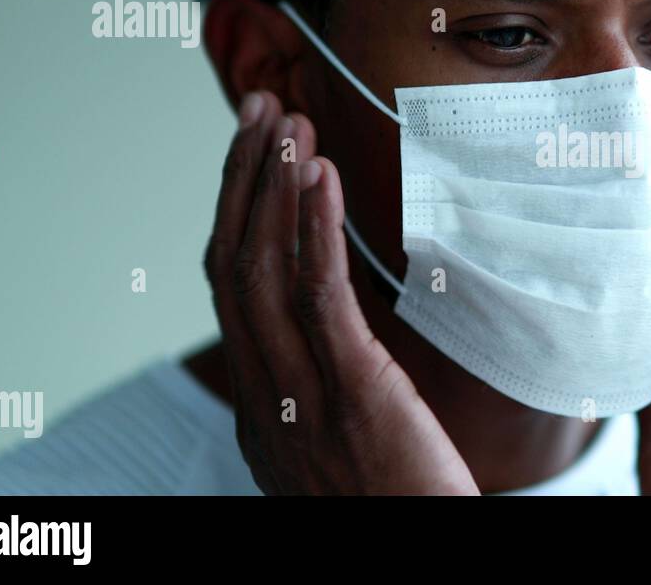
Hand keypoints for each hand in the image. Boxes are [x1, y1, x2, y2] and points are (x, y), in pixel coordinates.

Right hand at [202, 91, 477, 494]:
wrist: (421, 557)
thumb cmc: (401, 505)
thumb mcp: (343, 444)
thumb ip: (325, 388)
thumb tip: (333, 332)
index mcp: (262, 406)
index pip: (229, 290)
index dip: (235, 212)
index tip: (253, 153)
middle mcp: (265, 398)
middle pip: (230, 266)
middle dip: (242, 181)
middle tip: (262, 110)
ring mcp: (301, 398)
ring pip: (260, 273)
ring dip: (270, 187)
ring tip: (289, 121)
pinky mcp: (353, 395)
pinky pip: (319, 299)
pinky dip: (312, 230)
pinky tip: (320, 176)